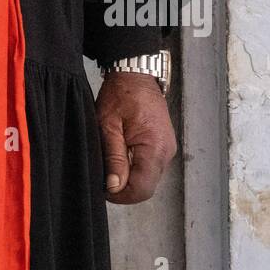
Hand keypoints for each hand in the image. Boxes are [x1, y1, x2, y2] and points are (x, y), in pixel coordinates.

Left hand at [95, 72, 176, 204]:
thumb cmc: (121, 94)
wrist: (136, 75)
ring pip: (148, 178)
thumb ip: (113, 157)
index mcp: (154, 147)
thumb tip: (114, 186)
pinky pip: (150, 166)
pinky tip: (120, 155)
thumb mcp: (108, 125)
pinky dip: (135, 167)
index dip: (121, 195)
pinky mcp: (163, 146)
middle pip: (146, 186)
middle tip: (103, 175)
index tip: (103, 188)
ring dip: (129, 177)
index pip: (142, 188)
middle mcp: (166, 152)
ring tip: (110, 162)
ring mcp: (167, 149)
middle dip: (124, 188)